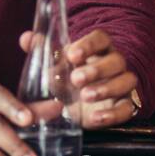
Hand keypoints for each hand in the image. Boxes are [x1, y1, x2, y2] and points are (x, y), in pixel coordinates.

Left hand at [18, 27, 139, 127]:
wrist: (82, 105)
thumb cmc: (69, 78)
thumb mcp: (55, 65)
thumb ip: (42, 51)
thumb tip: (26, 38)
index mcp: (99, 48)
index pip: (101, 38)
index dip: (88, 45)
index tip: (72, 55)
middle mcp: (115, 63)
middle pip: (116, 60)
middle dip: (96, 69)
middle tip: (75, 79)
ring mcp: (123, 84)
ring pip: (126, 81)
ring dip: (106, 88)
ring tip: (84, 96)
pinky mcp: (125, 106)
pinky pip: (128, 108)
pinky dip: (113, 114)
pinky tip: (95, 117)